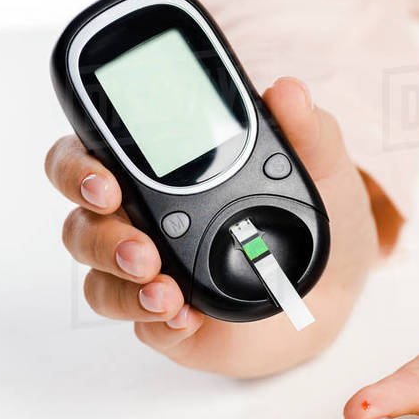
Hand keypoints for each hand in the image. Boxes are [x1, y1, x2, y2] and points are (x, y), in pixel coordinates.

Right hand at [44, 77, 380, 376]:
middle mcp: (142, 221)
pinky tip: (184, 316)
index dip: (79, 165)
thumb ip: (305, 129)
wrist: (339, 289)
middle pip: (82, 222)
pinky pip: (144, 327)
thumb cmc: (316, 218)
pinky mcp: (170, 324)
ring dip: (123, 283)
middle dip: (97, 232)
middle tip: (137, 243)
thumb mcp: (322, 167)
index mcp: (159, 170)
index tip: (104, 178)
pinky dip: (158, 322)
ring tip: (163, 286)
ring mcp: (151, 275)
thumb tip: (288, 91)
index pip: (91, 155)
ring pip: (100, 279)